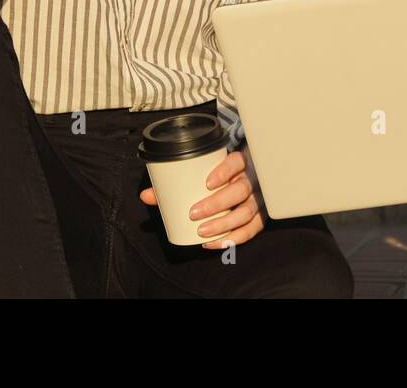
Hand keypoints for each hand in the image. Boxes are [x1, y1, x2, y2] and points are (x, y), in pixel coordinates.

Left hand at [139, 148, 264, 248]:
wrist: (242, 181)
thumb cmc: (218, 178)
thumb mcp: (202, 174)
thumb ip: (175, 183)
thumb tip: (146, 196)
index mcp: (239, 163)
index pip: (236, 162)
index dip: (224, 171)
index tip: (207, 183)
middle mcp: (251, 180)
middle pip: (240, 190)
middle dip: (217, 203)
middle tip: (194, 213)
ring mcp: (258, 199)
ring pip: (246, 212)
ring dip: (224, 224)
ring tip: (202, 232)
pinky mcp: (260, 217)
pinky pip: (252, 229)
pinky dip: (234, 239)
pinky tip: (215, 243)